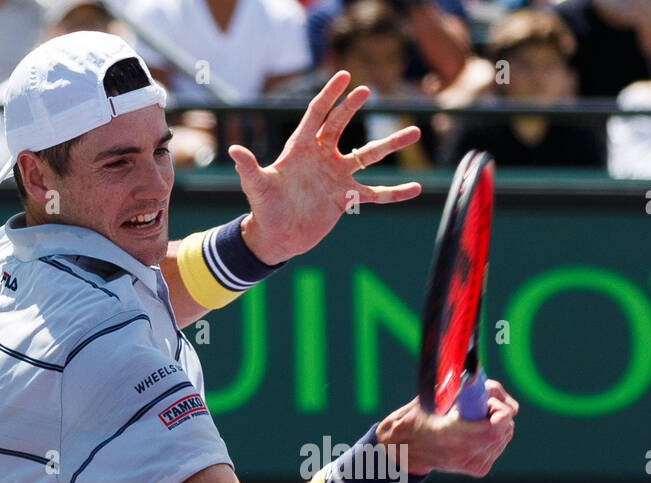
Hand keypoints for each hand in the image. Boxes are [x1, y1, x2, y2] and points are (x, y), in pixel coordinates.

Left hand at [229, 70, 423, 265]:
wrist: (278, 237)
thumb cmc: (265, 209)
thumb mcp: (256, 187)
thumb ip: (249, 168)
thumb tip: (233, 151)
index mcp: (301, 149)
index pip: (317, 114)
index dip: (330, 95)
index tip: (344, 76)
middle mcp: (322, 157)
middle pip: (341, 126)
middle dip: (352, 107)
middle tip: (367, 90)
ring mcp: (337, 176)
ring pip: (369, 155)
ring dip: (391, 144)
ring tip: (414, 131)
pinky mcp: (347, 197)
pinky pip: (376, 193)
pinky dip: (395, 193)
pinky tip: (417, 189)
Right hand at [376, 378, 518, 476]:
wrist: (403, 451)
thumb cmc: (416, 418)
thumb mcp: (433, 395)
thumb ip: (461, 386)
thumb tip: (481, 374)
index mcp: (451, 435)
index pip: (498, 424)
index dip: (499, 408)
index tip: (485, 399)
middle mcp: (465, 454)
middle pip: (506, 428)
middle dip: (498, 411)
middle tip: (477, 405)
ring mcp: (473, 465)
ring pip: (505, 436)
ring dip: (497, 422)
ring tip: (473, 419)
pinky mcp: (479, 469)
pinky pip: (499, 446)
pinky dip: (493, 435)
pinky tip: (474, 431)